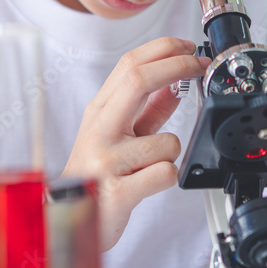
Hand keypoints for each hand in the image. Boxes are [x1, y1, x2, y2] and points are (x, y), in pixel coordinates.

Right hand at [60, 37, 209, 251]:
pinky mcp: (118, 192)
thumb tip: (176, 84)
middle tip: (200, 67)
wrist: (66, 218)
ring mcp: (106, 160)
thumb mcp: (117, 133)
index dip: (164, 50)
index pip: (129, 65)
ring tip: (149, 165)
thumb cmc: (95, 173)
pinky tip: (147, 183)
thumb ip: (147, 109)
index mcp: (99, 111)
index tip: (189, 49)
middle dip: (177, 66)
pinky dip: (166, 178)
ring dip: (170, 152)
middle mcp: (99, 130)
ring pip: (166, 141)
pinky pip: (164, 174)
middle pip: (139, 79)